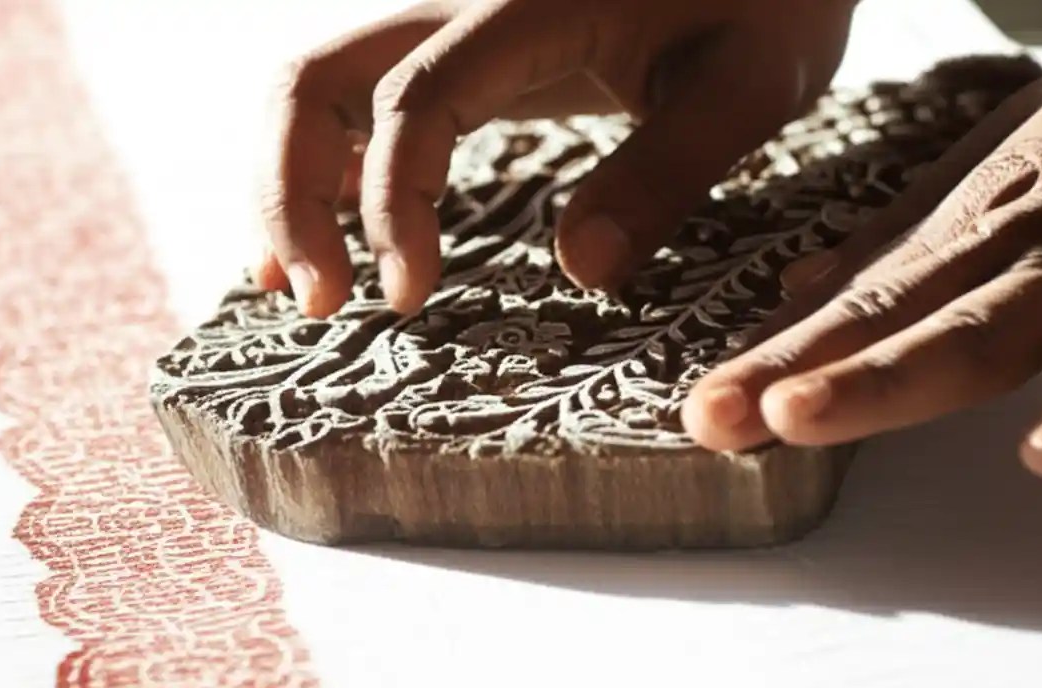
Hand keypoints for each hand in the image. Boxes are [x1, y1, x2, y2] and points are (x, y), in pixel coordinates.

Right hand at [257, 0, 855, 316]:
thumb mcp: (753, 82)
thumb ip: (670, 167)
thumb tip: (583, 271)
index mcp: (525, 8)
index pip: (416, 100)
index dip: (391, 201)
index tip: (408, 298)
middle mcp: (459, 6)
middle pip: (312, 79)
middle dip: (289, 194)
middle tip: (319, 303)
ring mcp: (447, 25)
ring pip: (314, 87)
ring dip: (288, 185)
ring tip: (302, 289)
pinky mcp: (456, 52)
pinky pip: (357, 103)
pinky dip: (324, 172)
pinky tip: (332, 240)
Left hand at [683, 65, 1041, 479]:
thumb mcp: (994, 174)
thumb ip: (901, 244)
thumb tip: (795, 293)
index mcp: (975, 222)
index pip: (862, 302)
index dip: (779, 356)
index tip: (704, 410)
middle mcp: (1021, 244)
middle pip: (902, 316)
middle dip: (801, 369)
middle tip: (716, 414)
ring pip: (991, 331)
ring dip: (893, 376)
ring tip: (800, 419)